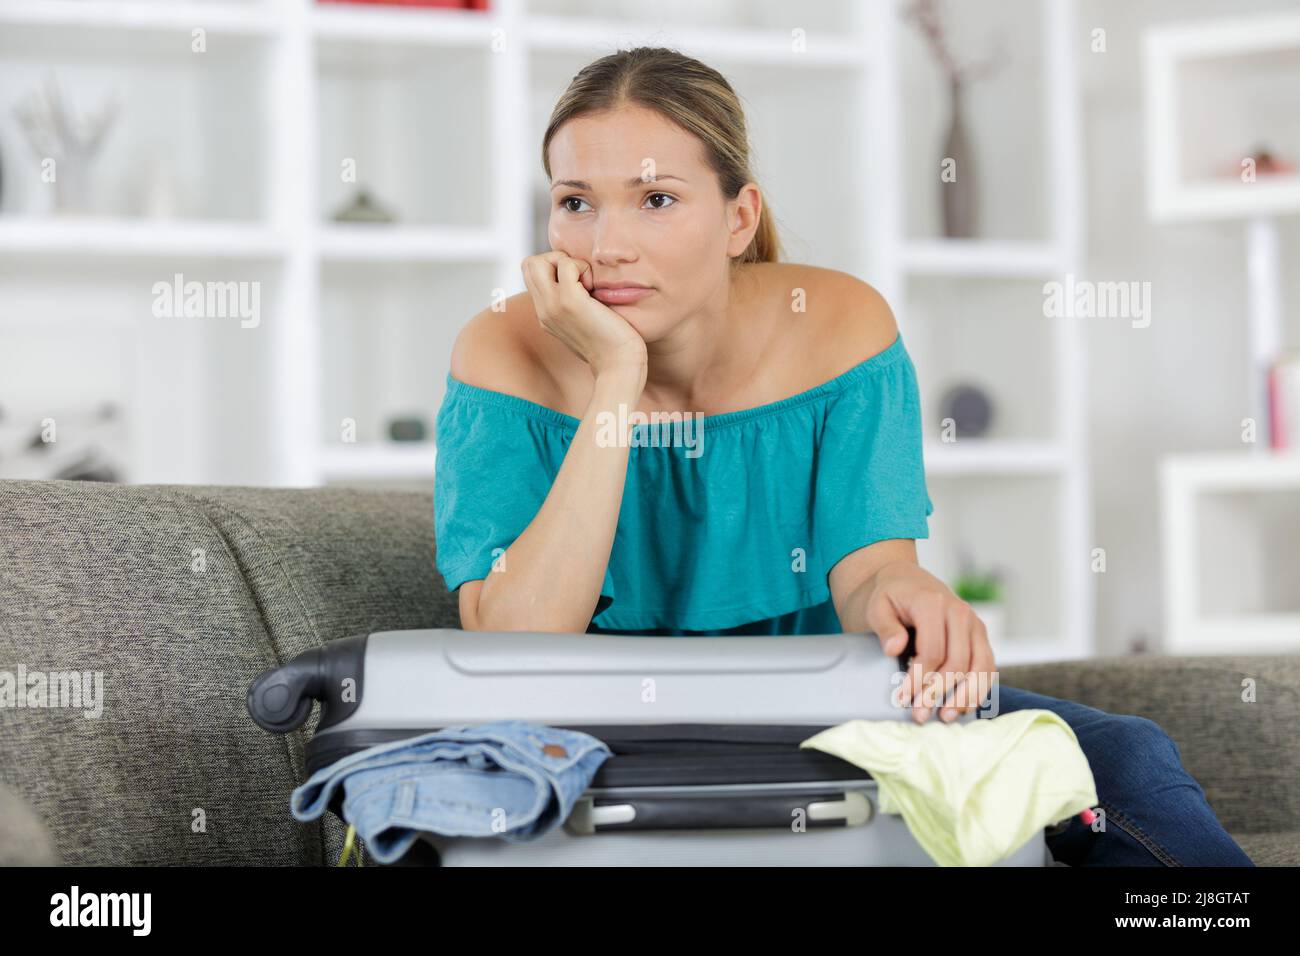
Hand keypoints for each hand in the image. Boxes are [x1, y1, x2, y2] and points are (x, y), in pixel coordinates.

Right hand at [520, 251, 647, 379]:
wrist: (619, 365)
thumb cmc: (612, 346)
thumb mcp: (587, 323)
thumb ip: (577, 307)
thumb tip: (586, 286)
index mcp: (546, 315)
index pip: (531, 276)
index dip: (552, 267)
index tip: (577, 280)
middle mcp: (543, 310)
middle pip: (528, 264)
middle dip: (554, 259)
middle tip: (580, 276)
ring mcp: (553, 306)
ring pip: (537, 261)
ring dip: (565, 261)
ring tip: (586, 282)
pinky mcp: (570, 302)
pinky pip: (565, 264)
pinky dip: (582, 267)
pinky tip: (594, 286)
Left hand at [865, 561, 997, 724]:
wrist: (907, 581)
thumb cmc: (890, 597)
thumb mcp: (877, 606)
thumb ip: (885, 626)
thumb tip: (894, 649)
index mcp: (933, 603)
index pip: (932, 650)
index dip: (918, 679)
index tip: (902, 699)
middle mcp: (960, 612)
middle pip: (957, 662)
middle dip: (938, 693)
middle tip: (920, 715)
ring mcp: (974, 624)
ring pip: (980, 667)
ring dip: (965, 696)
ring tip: (945, 717)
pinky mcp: (980, 636)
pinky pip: (987, 666)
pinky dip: (979, 689)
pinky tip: (962, 707)